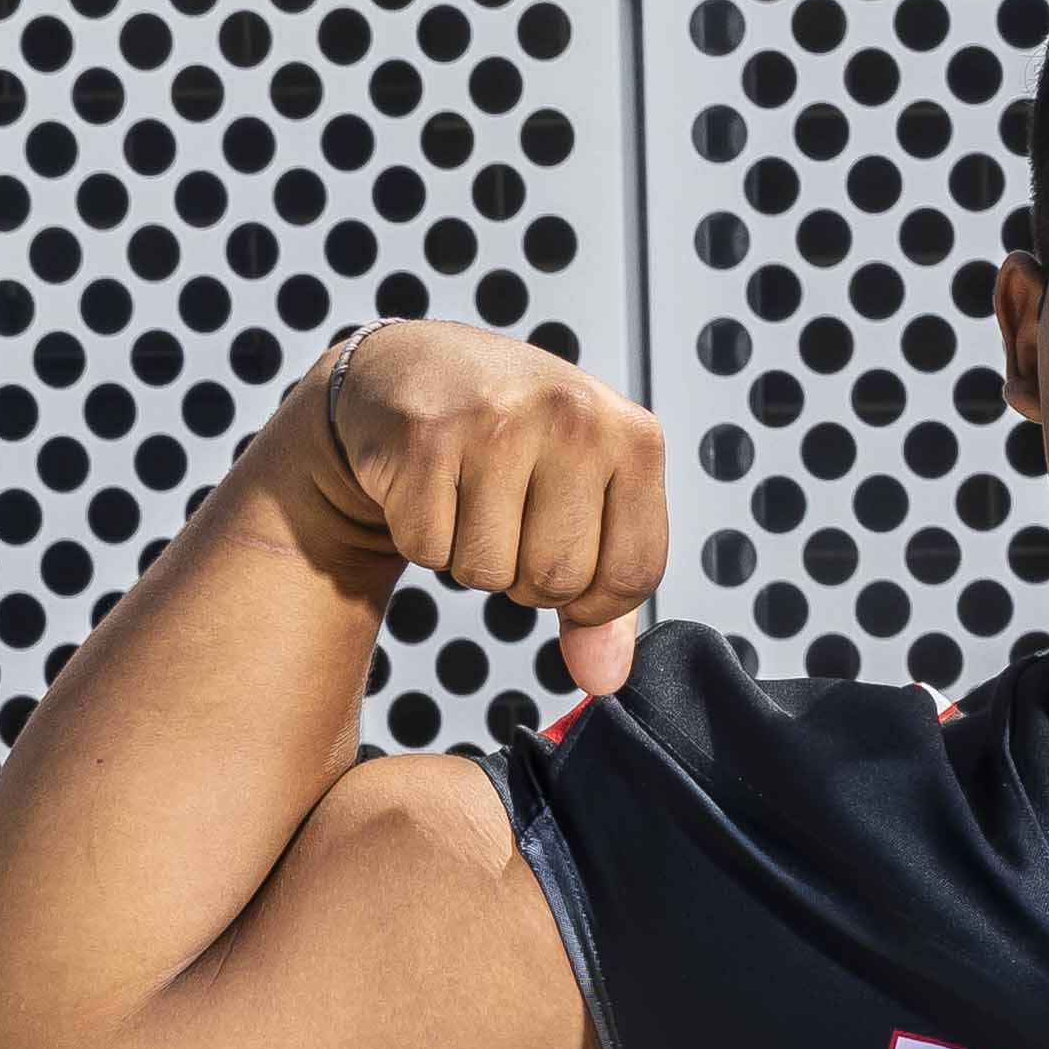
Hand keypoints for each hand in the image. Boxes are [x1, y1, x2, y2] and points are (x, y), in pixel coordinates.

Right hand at [285, 320, 671, 698]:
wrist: (415, 369)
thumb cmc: (516, 436)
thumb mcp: (586, 496)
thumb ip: (605, 595)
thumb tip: (603, 679)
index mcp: (633, 436)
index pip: (634, 574)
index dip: (595, 600)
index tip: (572, 566)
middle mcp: (573, 418)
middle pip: (556, 581)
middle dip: (527, 577)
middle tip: (510, 519)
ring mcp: (495, 423)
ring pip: (488, 575)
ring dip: (473, 559)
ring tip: (471, 498)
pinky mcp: (422, 438)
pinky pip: (429, 551)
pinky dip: (424, 538)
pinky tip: (432, 487)